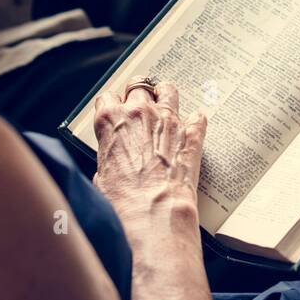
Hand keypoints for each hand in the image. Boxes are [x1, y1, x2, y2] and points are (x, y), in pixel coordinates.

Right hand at [93, 80, 206, 229]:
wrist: (153, 212)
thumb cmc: (123, 201)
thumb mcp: (101, 177)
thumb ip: (108, 158)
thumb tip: (113, 164)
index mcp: (111, 121)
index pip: (107, 98)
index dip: (112, 105)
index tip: (116, 111)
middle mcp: (139, 113)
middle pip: (137, 87)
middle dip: (138, 95)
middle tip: (140, 107)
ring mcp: (168, 119)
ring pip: (167, 89)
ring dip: (165, 95)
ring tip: (166, 102)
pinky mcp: (192, 132)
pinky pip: (197, 116)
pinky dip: (195, 121)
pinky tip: (193, 127)